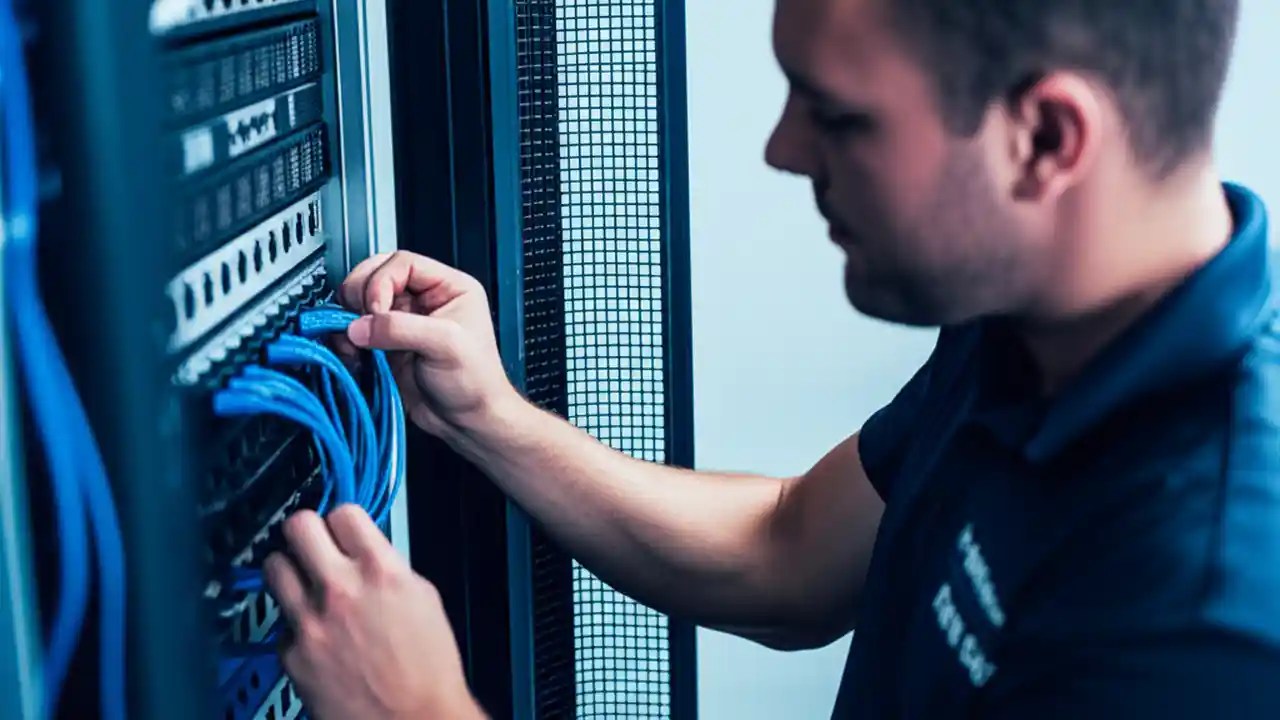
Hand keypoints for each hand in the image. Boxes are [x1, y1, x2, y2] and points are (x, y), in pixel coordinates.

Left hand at [264, 505, 485, 719]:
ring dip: (291, 570)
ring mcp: (310, 621)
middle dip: (307, 531)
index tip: (342, 529)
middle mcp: (340, 589)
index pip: (343, 512)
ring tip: (306, 584)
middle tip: (313, 544)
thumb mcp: (422, 598)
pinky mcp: (291, 653)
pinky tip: (319, 637)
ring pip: (274, 566)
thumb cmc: (427, 668)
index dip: (343, 520)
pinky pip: (281, 623)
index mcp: (380, 571)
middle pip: (298, 526)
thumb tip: (365, 552)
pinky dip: (297, 625)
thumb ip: (387, 566)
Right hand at [339, 251, 518, 437]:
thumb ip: (401, 330)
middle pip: (375, 275)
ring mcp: (401, 321)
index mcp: (448, 287)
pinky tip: (355, 354)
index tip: (376, 309)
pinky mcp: (385, 345)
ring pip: (360, 301)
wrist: (467, 422)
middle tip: (360, 320)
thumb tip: (360, 325)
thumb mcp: (446, 346)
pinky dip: (347, 339)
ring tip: (356, 340)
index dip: (381, 282)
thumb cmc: (475, 383)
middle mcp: (423, 300)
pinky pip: (355, 330)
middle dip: (360, 295)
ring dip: (349, 317)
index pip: (402, 264)